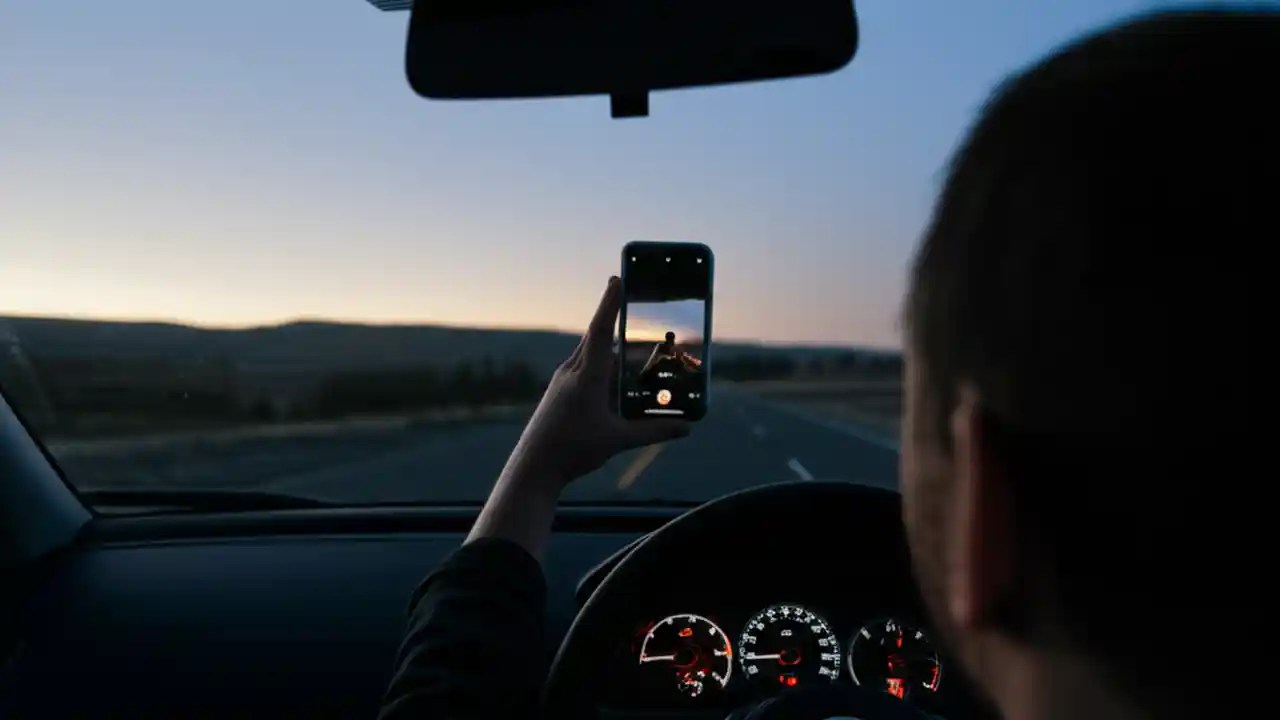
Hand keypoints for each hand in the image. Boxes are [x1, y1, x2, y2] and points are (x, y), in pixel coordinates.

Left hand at [504, 276, 689, 494]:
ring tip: (636, 354)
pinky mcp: (560, 393)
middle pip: (600, 339)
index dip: (610, 303)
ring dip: (613, 353)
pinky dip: (604, 370)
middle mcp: (572, 371)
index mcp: (586, 375)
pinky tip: (616, 384)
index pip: (601, 330)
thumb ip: (654, 431)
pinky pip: (585, 371)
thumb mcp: (618, 440)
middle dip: (618, 324)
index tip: (617, 278)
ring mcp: (564, 381)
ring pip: (593, 357)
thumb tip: (686, 428)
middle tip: (638, 310)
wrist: (533, 468)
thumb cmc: (572, 450)